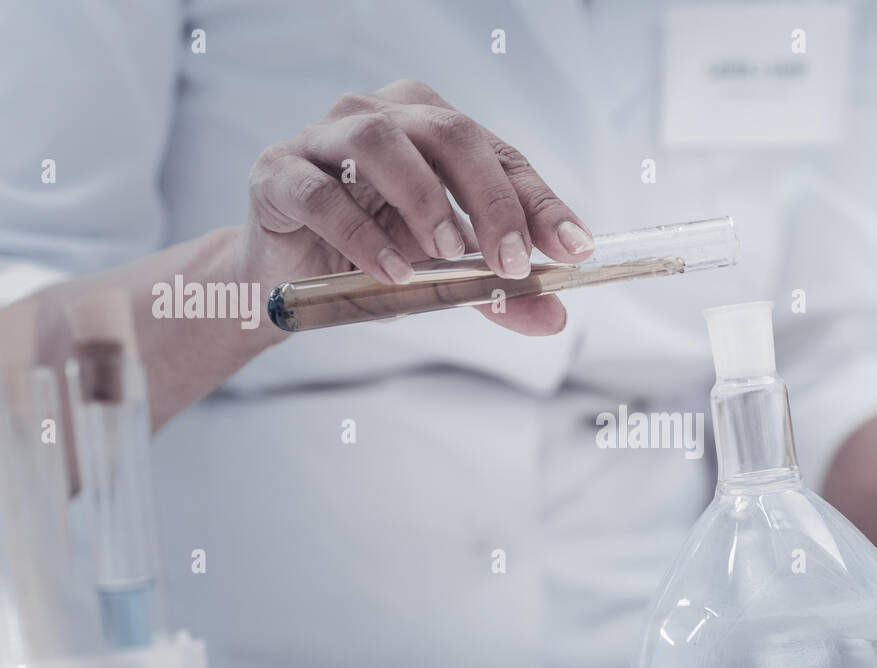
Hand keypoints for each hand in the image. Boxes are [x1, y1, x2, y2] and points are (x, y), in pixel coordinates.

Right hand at [235, 79, 592, 336]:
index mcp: (431, 125)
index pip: (499, 155)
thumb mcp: (444, 274)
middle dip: (491, 200)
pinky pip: (321, 193)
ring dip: (424, 199)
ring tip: (448, 253)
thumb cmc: (371, 254)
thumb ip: (496, 291)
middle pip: (448, 135)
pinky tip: (391, 272)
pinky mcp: (277, 173)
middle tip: (512, 262)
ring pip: (380, 144)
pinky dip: (361, 235)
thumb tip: (555, 317)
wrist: (285, 278)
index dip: (540, 202)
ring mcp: (322, 138)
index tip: (574, 250)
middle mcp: (380, 116)